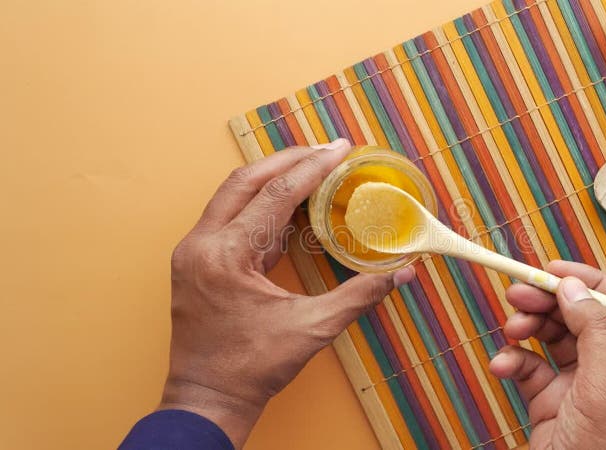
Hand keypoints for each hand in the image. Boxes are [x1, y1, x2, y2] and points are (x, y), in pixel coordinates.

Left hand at [160, 138, 414, 448]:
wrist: (207, 399)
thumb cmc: (252, 368)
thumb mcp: (312, 329)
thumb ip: (359, 295)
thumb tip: (402, 272)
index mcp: (225, 256)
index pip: (275, 196)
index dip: (312, 169)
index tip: (339, 150)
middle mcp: (201, 244)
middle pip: (246, 181)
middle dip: (288, 160)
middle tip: (325, 150)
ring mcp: (194, 252)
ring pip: (234, 196)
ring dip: (273, 179)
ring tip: (312, 167)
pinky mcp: (198, 262)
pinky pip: (231, 219)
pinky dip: (262, 206)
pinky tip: (290, 204)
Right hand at [489, 260, 605, 449]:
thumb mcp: (605, 392)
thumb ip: (593, 334)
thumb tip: (576, 287)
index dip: (590, 282)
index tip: (555, 269)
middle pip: (582, 317)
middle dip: (549, 302)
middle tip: (518, 291)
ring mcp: (582, 387)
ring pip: (553, 338)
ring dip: (528, 328)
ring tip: (510, 327)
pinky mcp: (552, 402)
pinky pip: (530, 368)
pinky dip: (513, 361)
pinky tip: (502, 365)